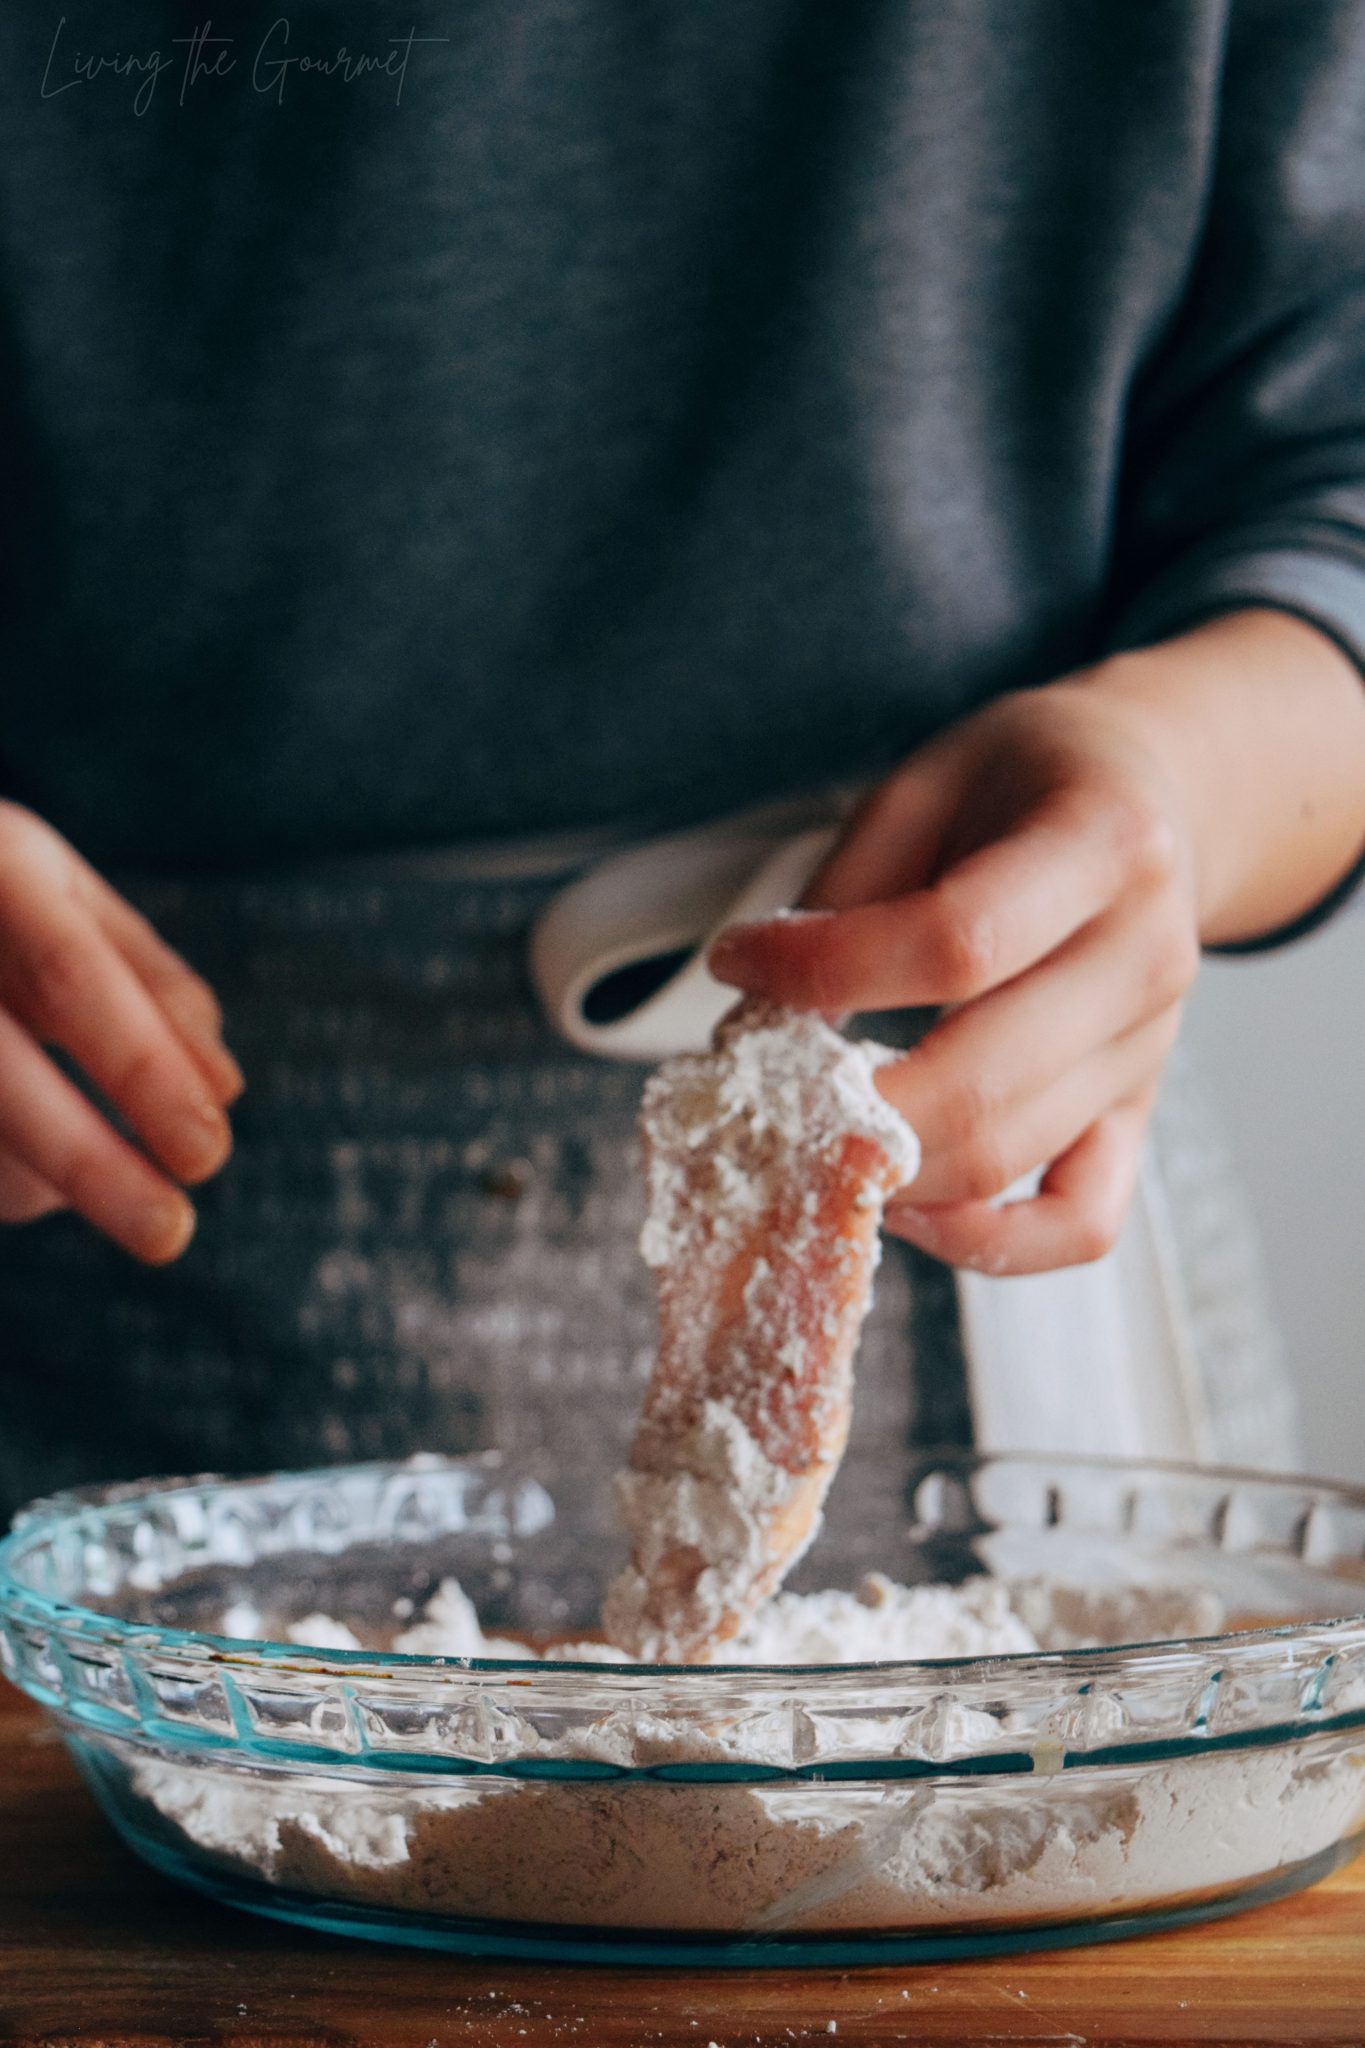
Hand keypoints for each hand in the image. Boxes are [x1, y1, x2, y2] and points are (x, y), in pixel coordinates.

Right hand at [0, 803, 242, 1261]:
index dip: (139, 1067)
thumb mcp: (63, 898)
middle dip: (89, 1166)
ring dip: (43, 1178)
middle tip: (169, 1234)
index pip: (70, 976)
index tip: (206, 1155)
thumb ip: (148, 984)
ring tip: (103, 1170)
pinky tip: (34, 1168)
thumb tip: (221, 1090)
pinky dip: (9, 1180)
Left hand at [707, 676, 1204, 1274]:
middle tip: (756, 1088)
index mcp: (1106, 843)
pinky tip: (903, 1204)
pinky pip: (1079, 1223)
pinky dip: (987, 1242)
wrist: (1151, 804)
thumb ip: (852, 889)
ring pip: (1010, 1157)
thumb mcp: (929, 782)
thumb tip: (764, 1009)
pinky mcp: (1139, 1115)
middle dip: (843, 1107)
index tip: (738, 961)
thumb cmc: (1024, 785)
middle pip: (983, 1081)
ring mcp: (1151, 1051)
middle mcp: (1147, 958)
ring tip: (806, 1130)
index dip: (828, 966)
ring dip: (888, 1170)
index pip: (958, 940)